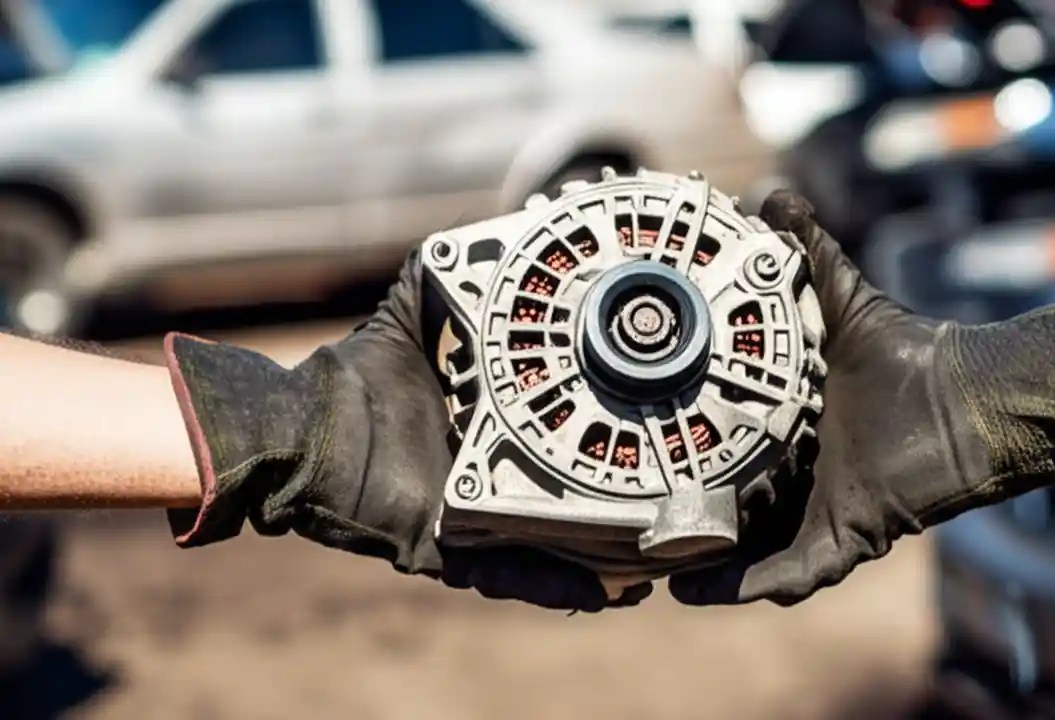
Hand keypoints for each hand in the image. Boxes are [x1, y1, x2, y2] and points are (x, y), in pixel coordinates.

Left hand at [164, 251, 649, 611]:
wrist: (301, 426)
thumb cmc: (351, 378)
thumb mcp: (408, 315)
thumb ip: (438, 279)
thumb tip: (478, 236)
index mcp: (480, 430)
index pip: (549, 440)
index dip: (595, 442)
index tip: (643, 435)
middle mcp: (480, 477)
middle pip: (558, 503)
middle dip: (609, 515)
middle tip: (664, 513)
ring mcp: (465, 520)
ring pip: (544, 549)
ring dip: (595, 558)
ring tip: (647, 567)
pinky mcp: (443, 549)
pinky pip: (504, 575)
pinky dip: (553, 583)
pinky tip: (602, 588)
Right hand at [668, 190, 1054, 605]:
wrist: (974, 394)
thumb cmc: (909, 349)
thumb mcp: (840, 295)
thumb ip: (806, 249)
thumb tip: (770, 192)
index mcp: (788, 425)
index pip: (723, 442)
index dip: (680, 447)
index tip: (627, 444)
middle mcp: (799, 471)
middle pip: (730, 503)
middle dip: (683, 516)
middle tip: (625, 513)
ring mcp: (820, 507)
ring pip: (748, 549)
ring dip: (702, 561)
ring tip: (644, 563)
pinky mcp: (847, 535)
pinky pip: (789, 573)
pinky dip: (743, 585)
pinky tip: (694, 588)